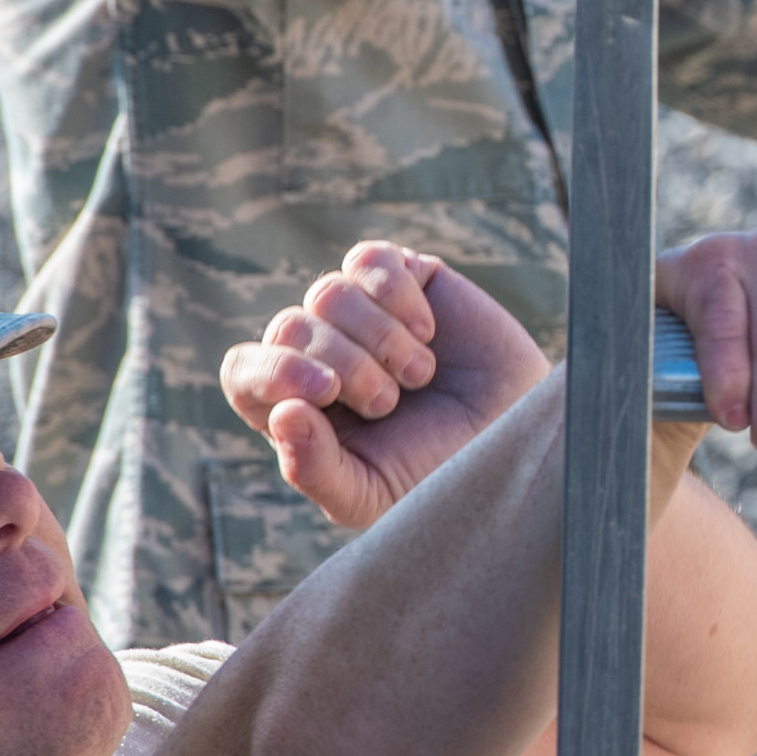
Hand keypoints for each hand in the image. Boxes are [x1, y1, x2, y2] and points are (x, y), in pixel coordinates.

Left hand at [223, 242, 552, 534]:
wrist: (512, 437)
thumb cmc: (434, 472)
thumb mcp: (370, 495)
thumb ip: (315, 469)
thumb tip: (282, 414)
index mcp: (292, 406)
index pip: (244, 370)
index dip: (274, 371)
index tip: (325, 391)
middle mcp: (315, 353)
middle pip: (288, 328)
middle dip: (344, 364)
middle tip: (389, 402)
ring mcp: (355, 313)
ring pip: (328, 292)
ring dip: (378, 338)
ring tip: (418, 374)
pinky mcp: (399, 278)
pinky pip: (369, 260)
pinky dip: (397, 296)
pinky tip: (427, 332)